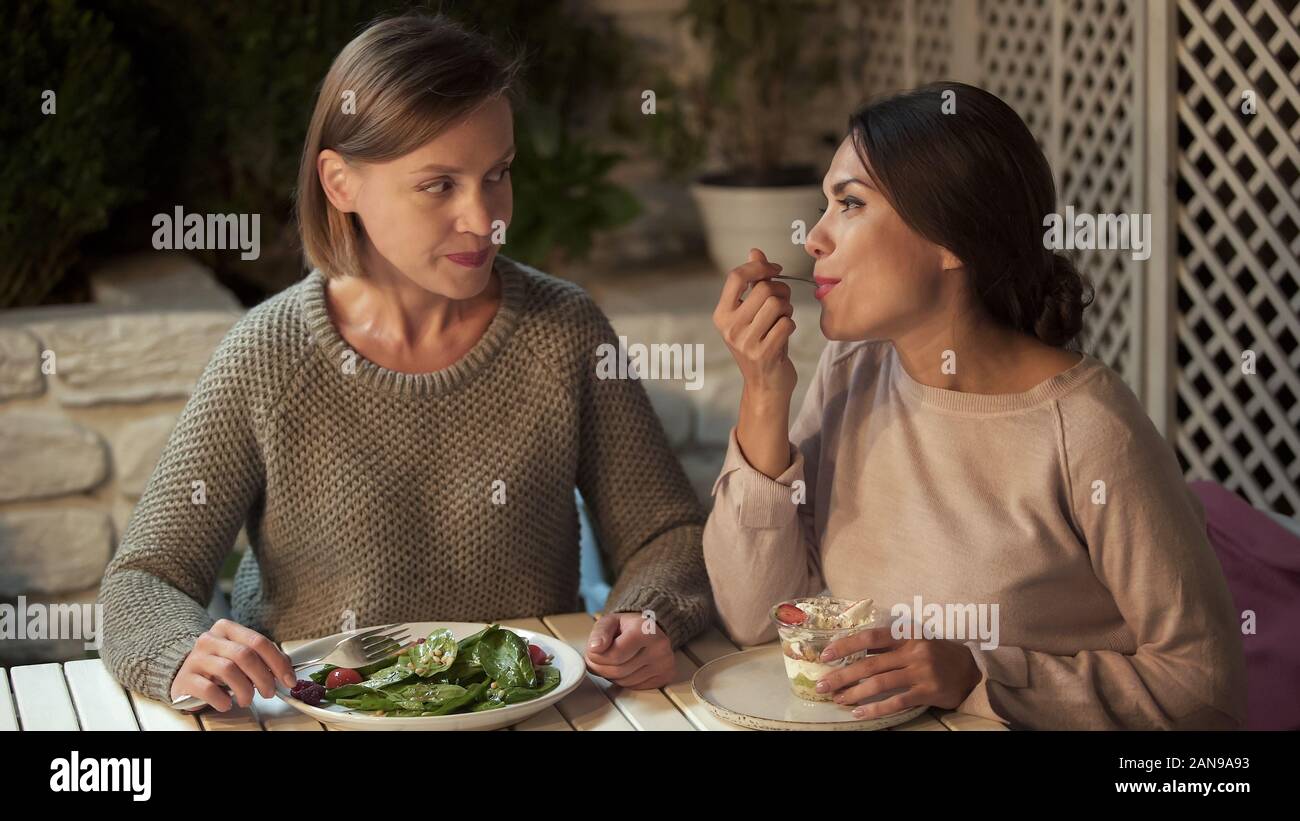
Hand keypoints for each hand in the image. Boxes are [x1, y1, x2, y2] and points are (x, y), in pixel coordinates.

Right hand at [170, 618, 296, 710]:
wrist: (185, 673)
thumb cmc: (217, 664)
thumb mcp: (239, 655)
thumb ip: (261, 658)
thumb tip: (286, 669)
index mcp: (227, 629)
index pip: (259, 641)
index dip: (278, 662)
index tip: (289, 680)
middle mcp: (210, 639)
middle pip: (245, 655)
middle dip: (263, 677)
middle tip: (269, 693)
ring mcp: (196, 658)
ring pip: (228, 670)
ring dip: (245, 690)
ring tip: (247, 700)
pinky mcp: (185, 678)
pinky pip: (208, 689)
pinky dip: (222, 700)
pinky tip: (227, 704)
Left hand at [583, 612, 674, 689]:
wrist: (651, 630)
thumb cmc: (628, 626)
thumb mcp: (610, 621)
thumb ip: (600, 632)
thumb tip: (595, 648)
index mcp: (646, 630)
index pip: (614, 655)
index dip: (596, 657)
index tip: (593, 651)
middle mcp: (659, 648)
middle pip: (618, 671)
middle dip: (601, 668)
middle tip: (599, 658)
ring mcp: (664, 664)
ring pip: (625, 682)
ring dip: (612, 676)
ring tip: (614, 661)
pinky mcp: (665, 677)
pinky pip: (634, 687)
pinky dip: (624, 681)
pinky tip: (626, 667)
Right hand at [713, 248, 796, 400]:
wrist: (765, 386)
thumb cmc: (761, 344)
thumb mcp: (752, 313)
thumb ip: (752, 283)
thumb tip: (755, 251)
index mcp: (721, 314)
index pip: (736, 276)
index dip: (760, 267)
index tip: (775, 269)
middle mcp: (729, 327)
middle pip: (764, 289)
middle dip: (781, 291)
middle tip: (784, 302)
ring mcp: (745, 342)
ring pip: (778, 305)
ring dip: (788, 309)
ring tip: (784, 319)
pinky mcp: (763, 353)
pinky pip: (787, 324)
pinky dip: (791, 325)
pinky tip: (785, 335)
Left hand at [812, 626, 981, 718]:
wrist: (970, 670)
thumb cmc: (936, 653)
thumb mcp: (914, 641)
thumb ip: (888, 645)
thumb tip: (853, 651)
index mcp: (906, 634)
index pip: (870, 638)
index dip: (846, 645)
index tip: (825, 655)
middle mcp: (913, 652)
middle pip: (870, 664)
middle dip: (842, 675)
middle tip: (823, 685)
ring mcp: (920, 672)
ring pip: (880, 684)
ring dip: (855, 693)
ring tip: (838, 699)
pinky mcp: (927, 692)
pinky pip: (896, 702)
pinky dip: (876, 708)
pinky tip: (860, 713)